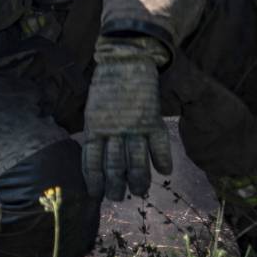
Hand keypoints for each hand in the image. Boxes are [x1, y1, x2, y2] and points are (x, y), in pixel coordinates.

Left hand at [82, 36, 172, 199]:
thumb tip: (97, 159)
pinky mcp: (151, 117)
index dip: (93, 180)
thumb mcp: (93, 109)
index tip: (96, 195)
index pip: (92, 160)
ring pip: (136, 160)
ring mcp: (133, 124)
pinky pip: (158, 143)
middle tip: (119, 198)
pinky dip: (162, 159)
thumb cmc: (107, 85)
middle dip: (116, 185)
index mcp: (95, 126)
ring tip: (140, 192)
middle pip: (114, 165)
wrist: (125, 58)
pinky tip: (165, 172)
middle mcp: (113, 129)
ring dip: (139, 179)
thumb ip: (97, 133)